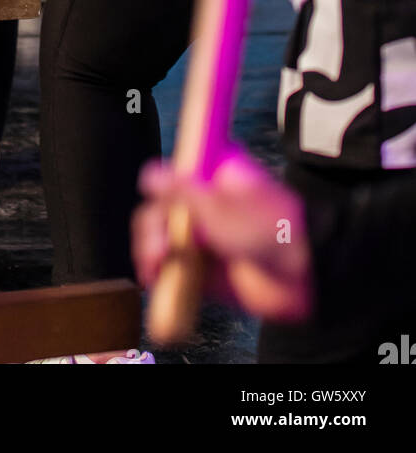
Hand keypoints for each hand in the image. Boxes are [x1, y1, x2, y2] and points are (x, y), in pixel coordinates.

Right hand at [133, 149, 311, 322]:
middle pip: (162, 207)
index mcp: (214, 176)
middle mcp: (205, 204)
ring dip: (151, 249)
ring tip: (155, 263)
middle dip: (153, 225)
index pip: (176, 173)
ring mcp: (203, 236)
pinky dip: (158, 272)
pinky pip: (170, 267)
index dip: (162, 188)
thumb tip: (150, 173)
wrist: (303, 280)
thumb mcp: (222, 208)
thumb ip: (182, 191)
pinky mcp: (201, 267)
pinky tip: (153, 278)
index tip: (158, 202)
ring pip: (162, 237)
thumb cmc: (272, 232)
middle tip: (158, 244)